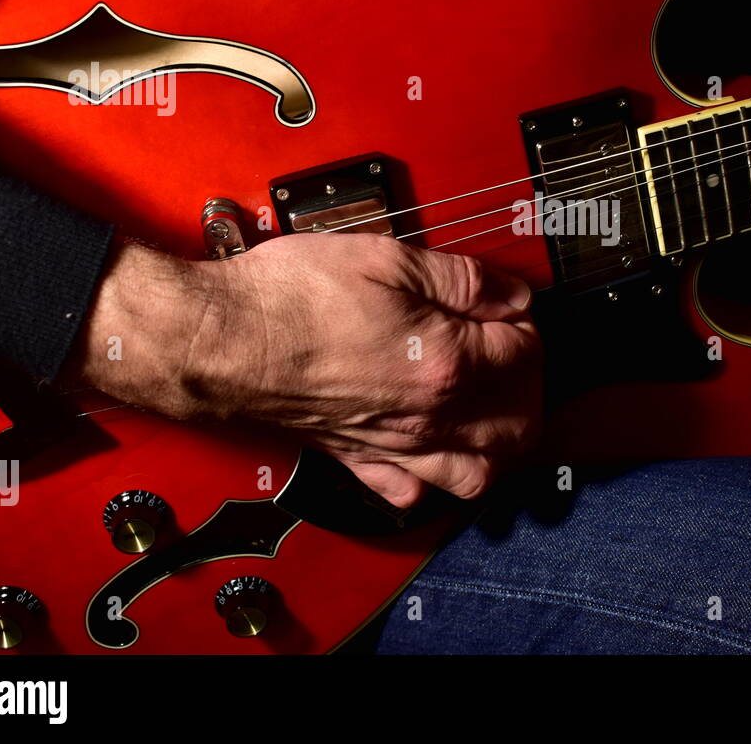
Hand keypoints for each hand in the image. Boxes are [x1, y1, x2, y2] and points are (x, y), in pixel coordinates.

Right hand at [75, 234, 541, 507]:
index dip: (525, 324)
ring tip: (495, 412)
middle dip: (530, 391)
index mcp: (445, 362)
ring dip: (499, 446)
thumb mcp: (386, 258)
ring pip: (476, 474)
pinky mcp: (357, 459)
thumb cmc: (290, 298)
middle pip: (517, 426)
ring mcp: (395, 444)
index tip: (510, 308)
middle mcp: (427, 415)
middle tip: (514, 356)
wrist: (220, 339)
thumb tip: (510, 293)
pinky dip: (433, 483)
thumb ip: (461, 279)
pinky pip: (410, 493)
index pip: (524, 355)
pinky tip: (434, 453)